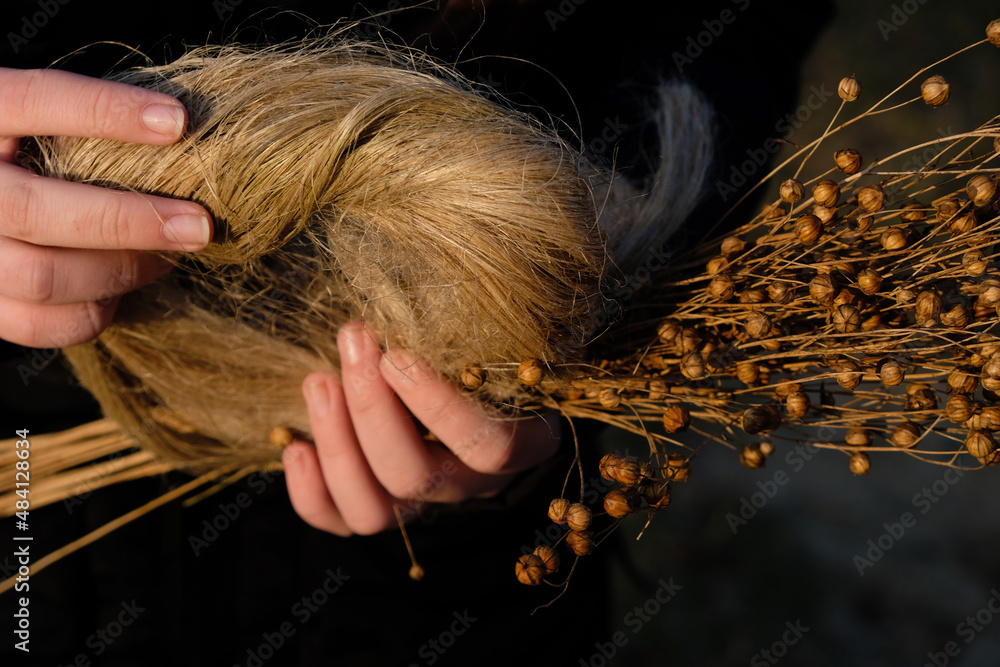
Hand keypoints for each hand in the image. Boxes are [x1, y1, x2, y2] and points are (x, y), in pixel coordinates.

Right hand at [0, 68, 212, 347]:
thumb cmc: (31, 152)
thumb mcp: (42, 120)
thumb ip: (88, 122)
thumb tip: (182, 132)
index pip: (34, 100)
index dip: (106, 111)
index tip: (179, 123)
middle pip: (37, 211)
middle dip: (131, 221)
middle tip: (200, 224)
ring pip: (43, 276)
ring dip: (124, 270)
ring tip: (170, 255)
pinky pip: (42, 324)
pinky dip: (95, 309)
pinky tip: (121, 287)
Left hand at [282, 322, 560, 535]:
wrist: (476, 367)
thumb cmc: (493, 336)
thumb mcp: (507, 323)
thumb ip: (491, 313)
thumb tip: (456, 261)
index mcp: (522, 440)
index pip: (487, 446)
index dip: (438, 407)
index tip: (396, 353)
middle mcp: (473, 481)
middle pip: (416, 476)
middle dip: (370, 408)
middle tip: (352, 340)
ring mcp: (425, 500)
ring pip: (376, 512)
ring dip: (337, 446)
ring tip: (317, 381)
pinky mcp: (382, 504)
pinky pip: (341, 522)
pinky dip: (310, 493)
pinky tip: (293, 443)